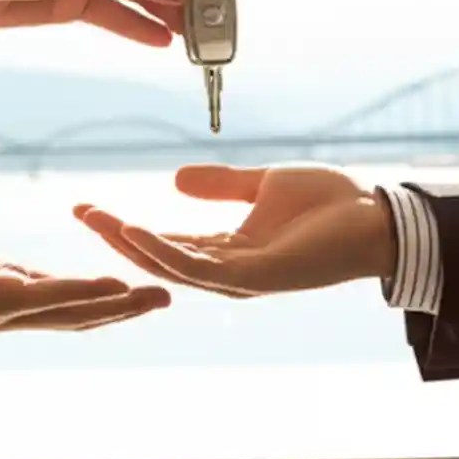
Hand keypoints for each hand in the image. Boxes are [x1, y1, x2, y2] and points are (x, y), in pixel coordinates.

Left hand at [0, 189, 169, 330]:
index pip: (59, 292)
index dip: (98, 290)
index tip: (135, 282)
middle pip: (74, 312)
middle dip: (121, 308)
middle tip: (166, 297)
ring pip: (68, 313)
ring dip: (114, 307)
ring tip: (156, 296)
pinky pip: (46, 300)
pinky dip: (83, 294)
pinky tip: (115, 286)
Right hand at [73, 164, 396, 297]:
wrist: (377, 217)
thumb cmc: (332, 204)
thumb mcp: (264, 184)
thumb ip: (222, 185)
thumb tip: (175, 180)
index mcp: (230, 249)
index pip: (166, 239)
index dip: (126, 226)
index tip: (89, 207)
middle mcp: (229, 270)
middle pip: (159, 256)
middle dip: (117, 237)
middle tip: (81, 211)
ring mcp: (242, 278)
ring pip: (172, 265)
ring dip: (132, 244)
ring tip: (99, 220)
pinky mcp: (257, 278)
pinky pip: (199, 268)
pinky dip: (165, 250)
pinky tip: (139, 231)